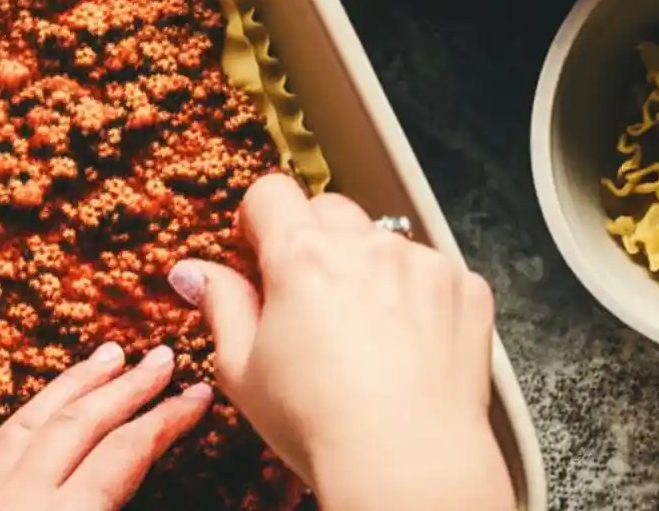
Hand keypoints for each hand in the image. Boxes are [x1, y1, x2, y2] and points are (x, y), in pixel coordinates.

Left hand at [0, 343, 212, 510]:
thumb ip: (123, 507)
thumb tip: (151, 465)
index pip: (123, 452)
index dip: (166, 420)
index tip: (198, 395)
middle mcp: (16, 500)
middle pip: (77, 424)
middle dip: (125, 387)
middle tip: (162, 357)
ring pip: (30, 423)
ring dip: (75, 386)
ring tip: (108, 357)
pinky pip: (0, 445)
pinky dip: (33, 414)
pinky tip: (49, 406)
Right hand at [167, 174, 514, 510]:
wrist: (409, 467)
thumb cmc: (321, 426)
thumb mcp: (242, 370)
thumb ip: (220, 304)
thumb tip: (194, 270)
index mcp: (301, 257)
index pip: (270, 192)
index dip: (258, 221)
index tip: (260, 253)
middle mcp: (365, 247)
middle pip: (327, 209)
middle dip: (312, 241)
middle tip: (309, 300)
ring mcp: (421, 263)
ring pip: (381, 239)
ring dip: (366, 267)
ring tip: (362, 332)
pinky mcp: (465, 287)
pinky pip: (430, 268)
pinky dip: (415, 294)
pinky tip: (403, 344)